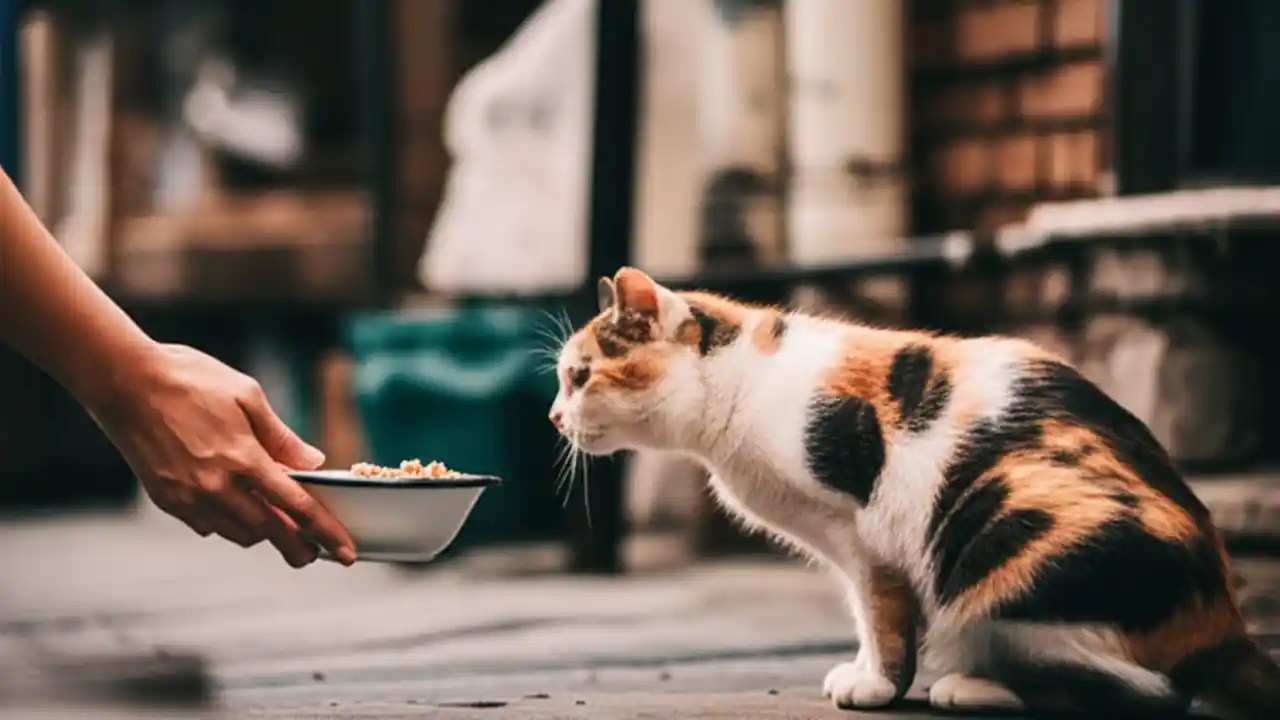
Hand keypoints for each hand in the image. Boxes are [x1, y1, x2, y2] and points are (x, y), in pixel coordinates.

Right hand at [88, 343, 356, 566]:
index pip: (297, 508)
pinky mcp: (167, 500)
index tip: (346, 554)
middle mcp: (217, 487)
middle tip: (315, 554)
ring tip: (279, 526)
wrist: (125, 382)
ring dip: (262, 534)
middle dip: (297, 547)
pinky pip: (207, 525)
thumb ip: (282, 437)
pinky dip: (228, 523)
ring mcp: (189, 498)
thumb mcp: (248, 396)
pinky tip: (235, 507)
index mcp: (245, 459)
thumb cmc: (190, 379)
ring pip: (238, 533)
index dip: (326, 534)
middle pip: (269, 532)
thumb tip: (314, 464)